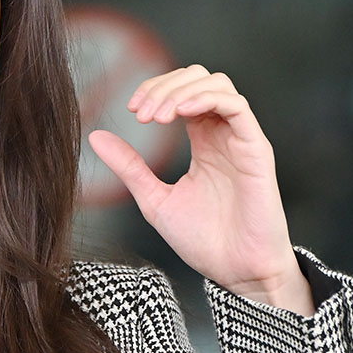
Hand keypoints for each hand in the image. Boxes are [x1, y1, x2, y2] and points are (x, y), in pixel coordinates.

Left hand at [87, 65, 315, 316]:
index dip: (155, 90)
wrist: (236, 273)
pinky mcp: (257, 150)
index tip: (132, 110)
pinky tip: (181, 113)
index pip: (181, 92)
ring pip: (218, 85)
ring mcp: (241, 140)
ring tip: (158, 117)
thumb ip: (129, 166)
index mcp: (203, 142)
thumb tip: (96, 136)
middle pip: (199, 78)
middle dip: (164, 86)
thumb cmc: (204, 241)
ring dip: (181, 91)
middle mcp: (223, 135)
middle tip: (142, 112)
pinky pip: (237, 107)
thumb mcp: (154, 199)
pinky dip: (206, 99)